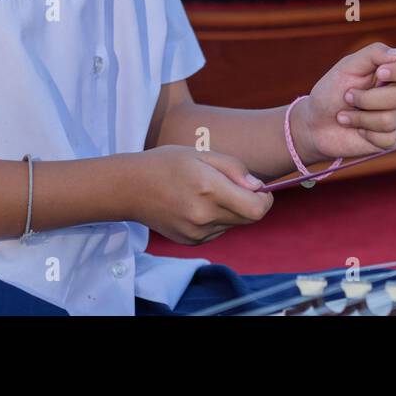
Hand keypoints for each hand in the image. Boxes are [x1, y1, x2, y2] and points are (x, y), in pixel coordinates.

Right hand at [126, 146, 272, 244]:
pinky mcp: (191, 241)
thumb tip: (258, 186)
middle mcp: (204, 215)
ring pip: (233, 225)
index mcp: (209, 189)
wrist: (130, 188)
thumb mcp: (201, 153)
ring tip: (207, 193)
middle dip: (250, 203)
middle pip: (249, 219)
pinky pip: (217, 231)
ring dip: (232, 211)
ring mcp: (196, 232)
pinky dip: (216, 220)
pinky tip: (196, 205)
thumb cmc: (167, 163)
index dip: (265, 199)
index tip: (259, 189)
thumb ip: (234, 168)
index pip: (257, 209)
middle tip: (232, 186)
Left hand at [294, 42, 395, 161]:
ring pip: (390, 119)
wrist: (317, 123)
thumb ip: (374, 54)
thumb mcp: (348, 66)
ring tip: (345, 115)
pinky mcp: (394, 139)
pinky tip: (356, 129)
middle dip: (366, 98)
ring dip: (360, 117)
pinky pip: (386, 137)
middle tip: (347, 96)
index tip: (381, 72)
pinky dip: (364, 132)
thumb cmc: (332, 90)